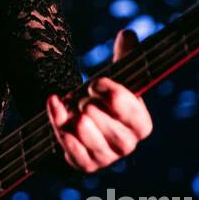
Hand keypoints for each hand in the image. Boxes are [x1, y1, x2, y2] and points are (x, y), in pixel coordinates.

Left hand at [46, 29, 152, 172]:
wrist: (81, 119)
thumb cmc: (103, 98)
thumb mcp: (115, 76)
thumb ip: (123, 56)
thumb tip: (127, 34)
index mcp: (140, 123)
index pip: (134, 115)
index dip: (115, 98)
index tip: (96, 82)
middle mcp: (127, 144)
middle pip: (114, 132)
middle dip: (94, 111)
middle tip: (83, 100)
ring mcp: (106, 158)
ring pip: (94, 144)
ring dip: (78, 124)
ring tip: (72, 108)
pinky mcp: (85, 165)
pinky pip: (75, 156)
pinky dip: (63, 134)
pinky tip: (57, 117)